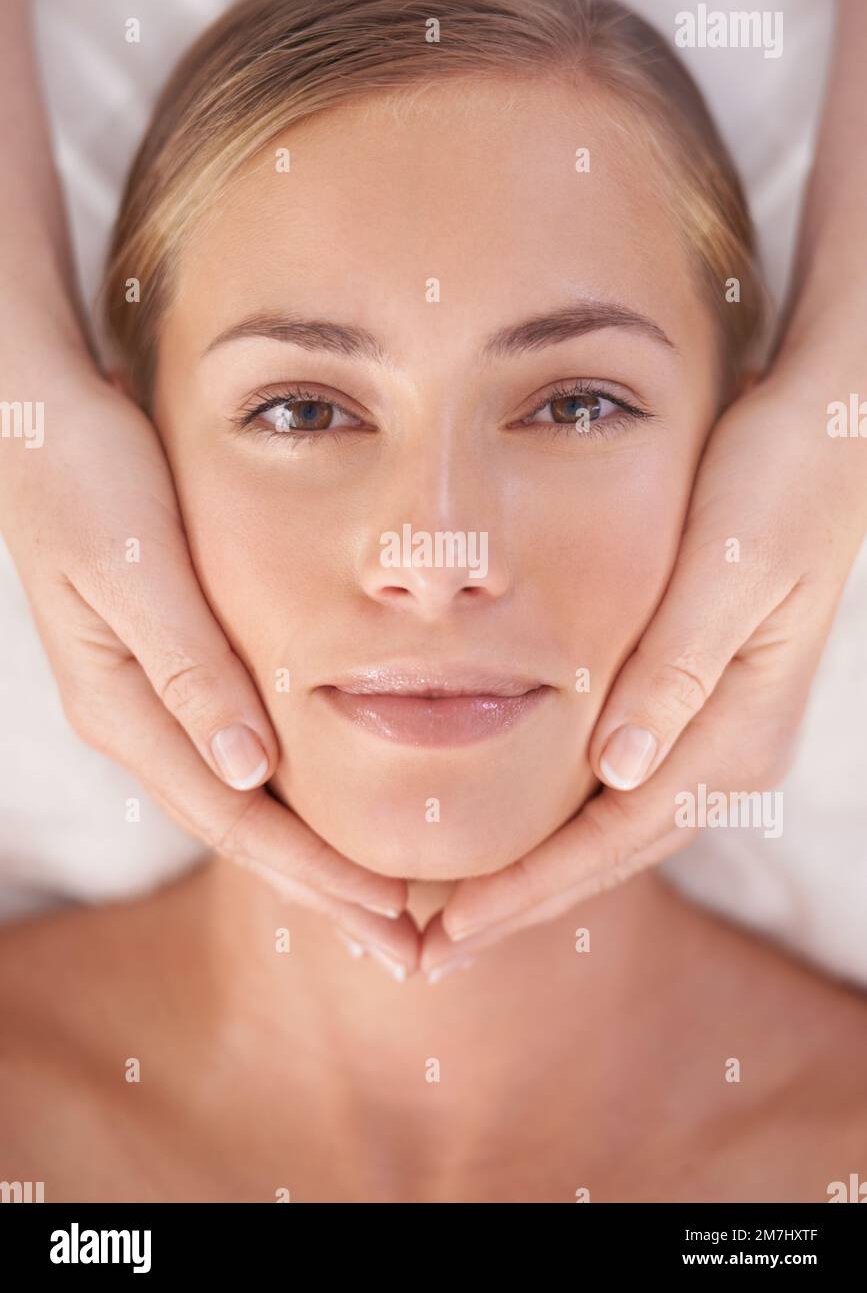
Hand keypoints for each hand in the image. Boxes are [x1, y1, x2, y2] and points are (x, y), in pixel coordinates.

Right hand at [0, 355, 410, 956]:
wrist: (37, 419)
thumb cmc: (84, 479)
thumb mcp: (136, 570)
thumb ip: (190, 671)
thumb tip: (251, 774)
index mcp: (123, 708)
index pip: (234, 819)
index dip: (313, 873)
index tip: (390, 916)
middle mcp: (136, 719)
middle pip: (242, 829)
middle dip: (323, 892)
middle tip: (407, 948)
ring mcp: (150, 698)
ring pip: (244, 800)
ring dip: (314, 854)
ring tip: (386, 901)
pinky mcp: (172, 665)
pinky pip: (242, 754)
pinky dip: (295, 794)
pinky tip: (334, 807)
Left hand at [420, 360, 866, 975]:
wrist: (829, 441)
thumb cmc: (774, 487)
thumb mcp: (726, 570)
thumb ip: (674, 671)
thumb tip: (616, 771)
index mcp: (736, 729)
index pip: (614, 835)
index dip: (529, 886)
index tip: (450, 926)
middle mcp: (733, 751)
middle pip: (613, 854)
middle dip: (523, 903)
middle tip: (430, 951)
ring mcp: (721, 734)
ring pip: (617, 833)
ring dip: (540, 875)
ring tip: (459, 911)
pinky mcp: (702, 708)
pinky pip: (624, 792)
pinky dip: (565, 825)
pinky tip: (518, 833)